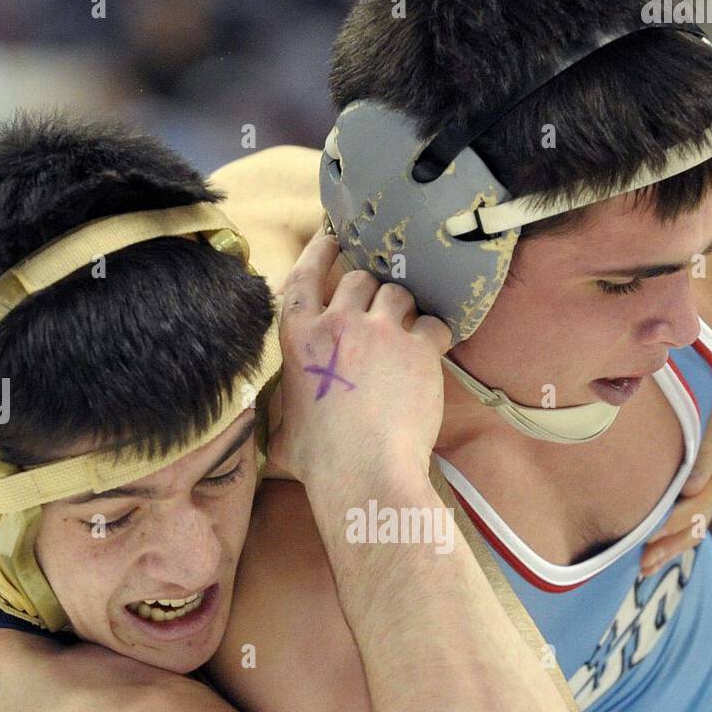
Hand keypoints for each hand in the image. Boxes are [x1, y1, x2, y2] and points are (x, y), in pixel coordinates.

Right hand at [266, 232, 451, 487]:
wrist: (366, 473)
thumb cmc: (321, 462)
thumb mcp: (283, 429)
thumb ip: (283, 411)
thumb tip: (276, 424)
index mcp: (300, 339)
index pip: (305, 277)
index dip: (319, 252)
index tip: (332, 238)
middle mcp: (339, 325)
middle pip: (358, 279)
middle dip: (369, 289)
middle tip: (378, 309)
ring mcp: (382, 333)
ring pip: (398, 293)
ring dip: (403, 307)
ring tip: (406, 330)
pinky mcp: (419, 349)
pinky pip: (434, 323)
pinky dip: (435, 333)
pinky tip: (432, 350)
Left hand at [641, 334, 711, 574]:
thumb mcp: (705, 393)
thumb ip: (699, 445)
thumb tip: (690, 497)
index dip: (680, 515)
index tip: (647, 540)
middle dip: (677, 533)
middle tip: (642, 567)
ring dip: (678, 530)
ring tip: (645, 565)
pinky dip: (686, 509)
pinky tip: (662, 540)